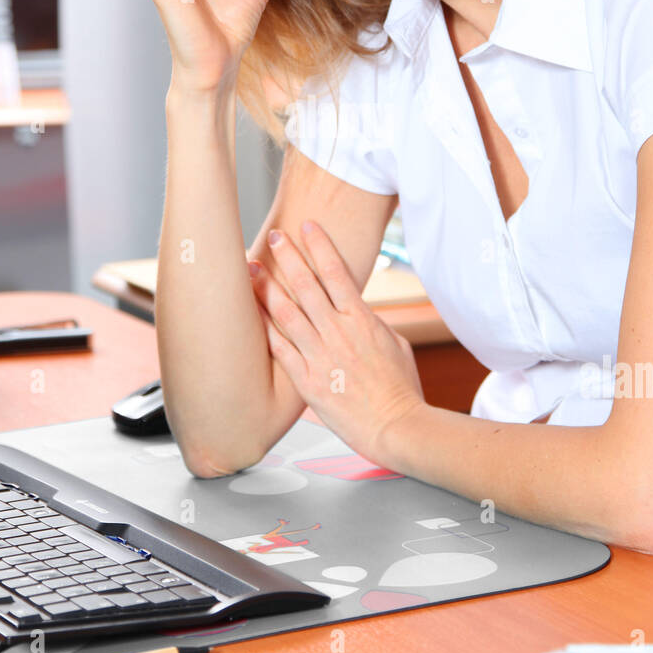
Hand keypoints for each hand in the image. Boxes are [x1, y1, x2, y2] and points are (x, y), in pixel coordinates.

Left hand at [248, 220, 426, 466]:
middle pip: (305, 285)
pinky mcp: (307, 380)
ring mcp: (320, 356)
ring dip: (267, 287)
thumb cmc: (401, 389)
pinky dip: (264, 328)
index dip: (319, 246)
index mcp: (362, 320)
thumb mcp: (395, 344)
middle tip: (274, 237)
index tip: (307, 226)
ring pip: (286, 313)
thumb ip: (371, 324)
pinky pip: (279, 349)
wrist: (396, 426)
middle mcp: (338, 333)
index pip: (336, 272)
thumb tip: (357, 313)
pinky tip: (251, 313)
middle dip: (288, 257)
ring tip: (251, 267)